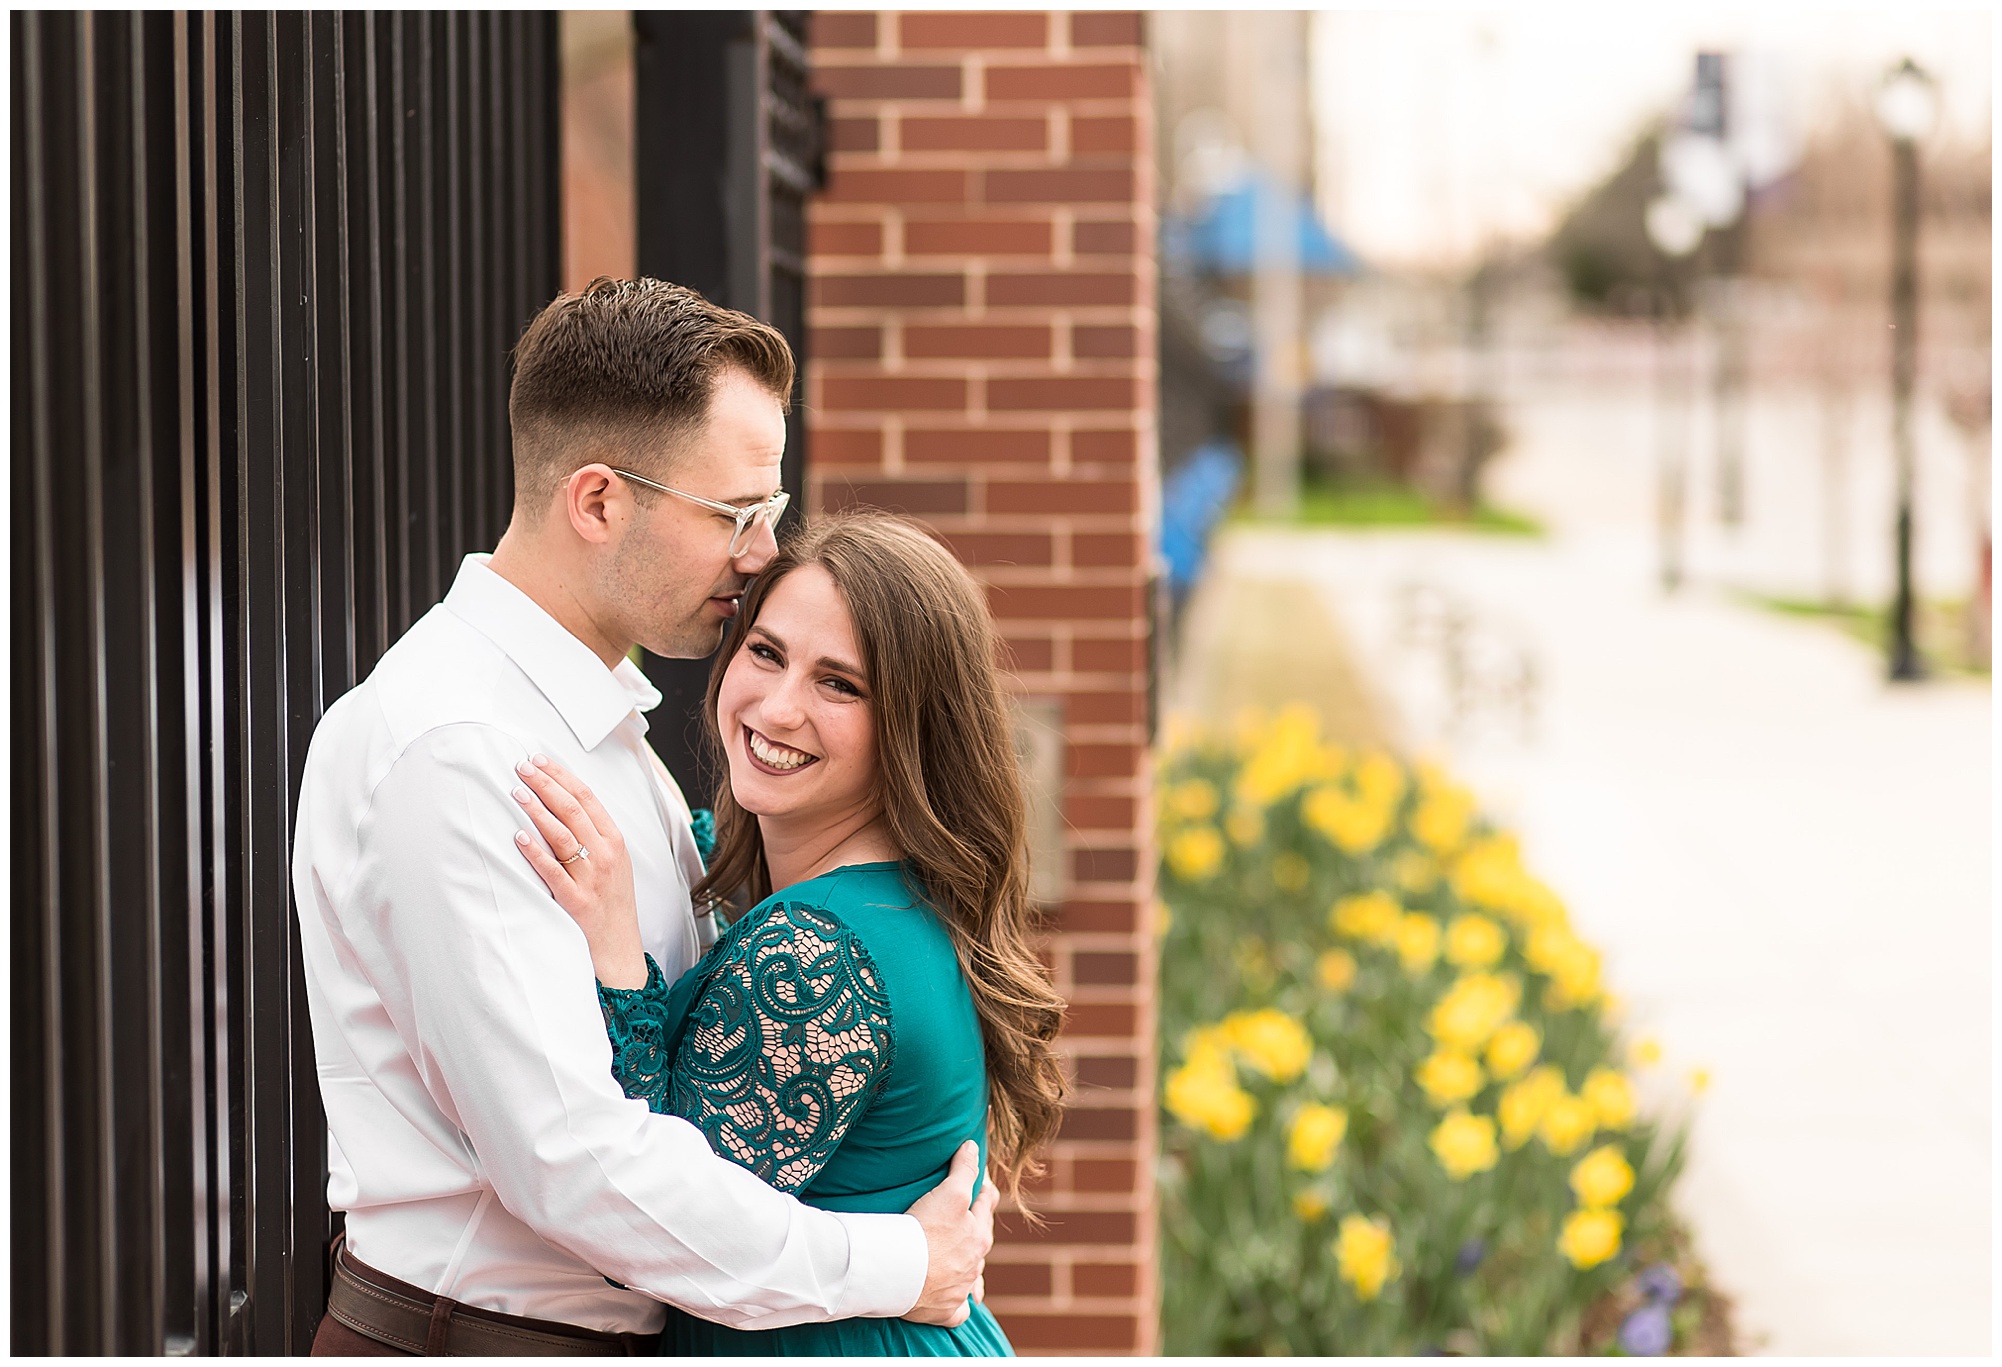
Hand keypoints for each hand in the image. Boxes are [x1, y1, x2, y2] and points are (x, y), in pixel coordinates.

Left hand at [511, 754, 647, 988]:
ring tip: (517, 792)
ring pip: (563, 835)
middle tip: (522, 766)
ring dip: (538, 810)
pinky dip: (536, 853)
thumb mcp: (613, 863)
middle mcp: (606, 856)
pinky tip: (519, 836)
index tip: (540, 760)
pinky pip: (553, 872)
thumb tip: (562, 804)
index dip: (562, 776)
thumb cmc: (612, 903)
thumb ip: (593, 836)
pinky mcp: (576, 902)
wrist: (620, 949)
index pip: (588, 798)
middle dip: (546, 784)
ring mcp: (592, 878)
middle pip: (574, 810)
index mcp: (615, 842)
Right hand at [902, 1141, 998, 1326]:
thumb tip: (972, 1145)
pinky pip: (960, 1310)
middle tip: (964, 1219)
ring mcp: (961, 1287)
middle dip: (976, 1228)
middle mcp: (974, 1262)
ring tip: (958, 1259)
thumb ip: (963, 1169)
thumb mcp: (949, 1192)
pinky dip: (960, 1305)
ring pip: (972, 1275)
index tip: (977, 1181)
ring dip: (968, 1266)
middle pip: (980, 1240)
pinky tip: (958, 1300)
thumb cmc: (925, 1230)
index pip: (986, 1204)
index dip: (982, 1189)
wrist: (900, 1272)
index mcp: (979, 1234)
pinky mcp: (946, 1310)